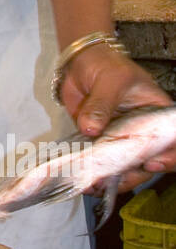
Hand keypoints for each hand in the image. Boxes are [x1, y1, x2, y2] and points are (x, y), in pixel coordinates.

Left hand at [59, 43, 175, 191]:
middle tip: (117, 178)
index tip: (151, 163)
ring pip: (125, 165)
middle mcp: (143, 130)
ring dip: (113, 178)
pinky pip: (102, 162)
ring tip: (98, 185)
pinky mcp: (101, 141)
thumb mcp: (110, 80)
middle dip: (135, 173)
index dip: (169, 156)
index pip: (171, 139)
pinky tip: (86, 181)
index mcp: (157, 114)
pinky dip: (95, 172)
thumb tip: (91, 127)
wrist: (81, 63)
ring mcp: (122, 138)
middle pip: (148, 159)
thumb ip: (102, 104)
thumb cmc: (106, 65)